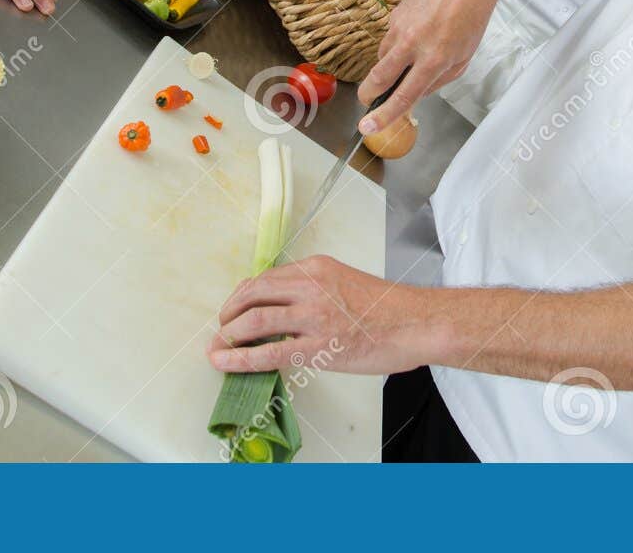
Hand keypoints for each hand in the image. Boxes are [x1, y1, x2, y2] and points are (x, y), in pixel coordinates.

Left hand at [206, 255, 440, 375]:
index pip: (265, 278)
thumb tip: (285, 309)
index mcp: (316, 268)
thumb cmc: (387, 308)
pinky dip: (241, 358)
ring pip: (254, 320)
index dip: (242, 296)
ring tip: (218, 348)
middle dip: (229, 313)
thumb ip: (315, 290)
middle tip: (221, 329)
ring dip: (228, 336)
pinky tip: (226, 364)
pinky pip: (269, 352)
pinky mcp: (318, 346)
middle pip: (252, 294)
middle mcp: (310, 286)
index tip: (234, 309)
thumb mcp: (344, 281)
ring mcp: (313, 316)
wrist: (415, 323)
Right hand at [356, 0, 505, 134]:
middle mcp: (412, 44)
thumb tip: (411, 96)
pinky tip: (414, 36)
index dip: (383, 115)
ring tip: (409, 59)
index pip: (403, 95)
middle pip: (378, 77)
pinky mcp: (394, 14)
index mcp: (434, 60)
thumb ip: (435, 82)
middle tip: (368, 101)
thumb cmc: (470, 22)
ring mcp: (400, 27)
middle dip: (368, 95)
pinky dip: (397, 46)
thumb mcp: (461, 61)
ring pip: (382, 58)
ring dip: (388, 67)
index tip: (367, 127)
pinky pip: (389, 39)